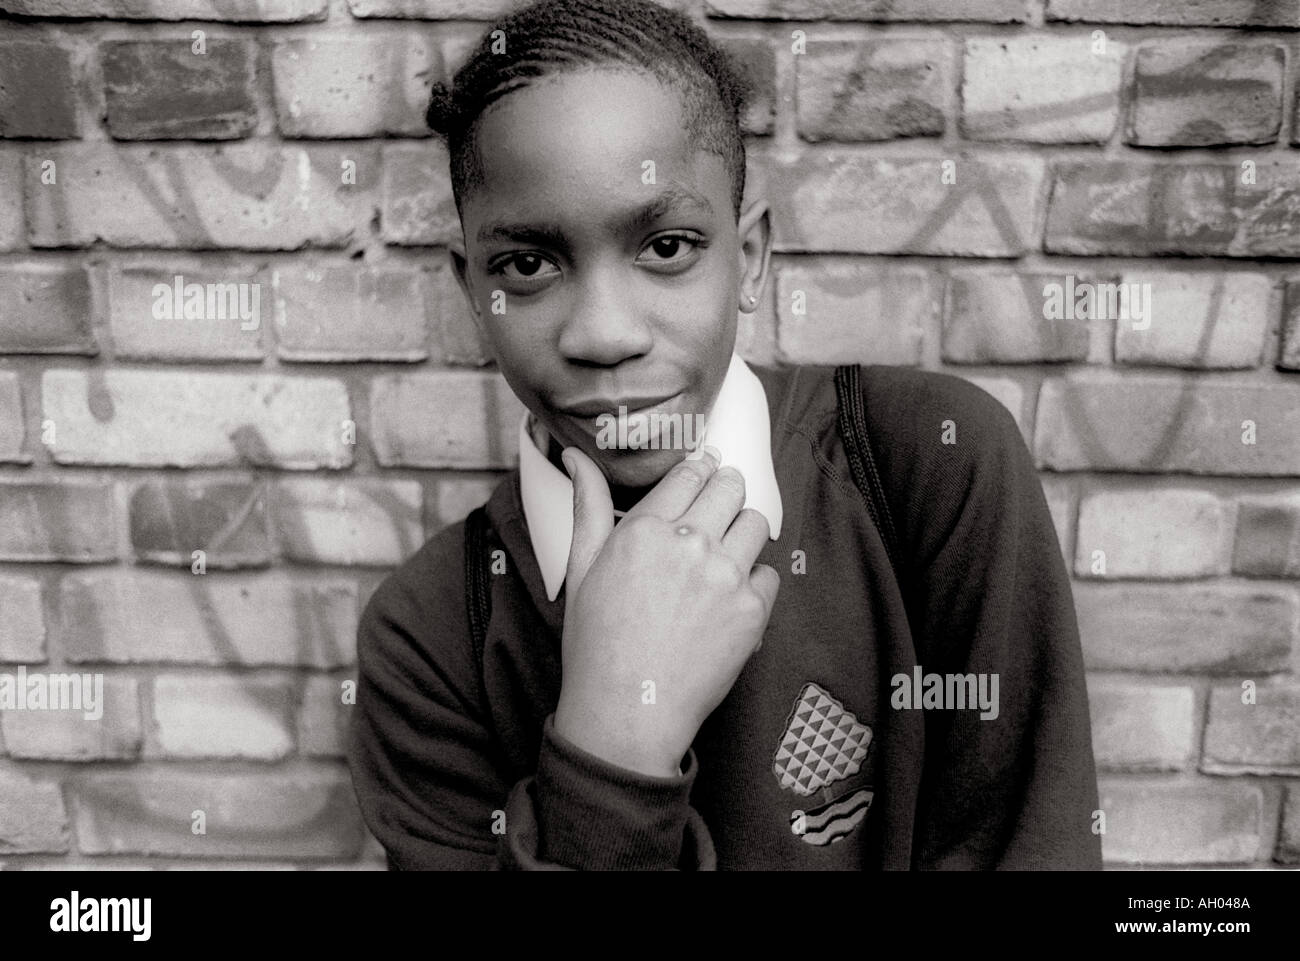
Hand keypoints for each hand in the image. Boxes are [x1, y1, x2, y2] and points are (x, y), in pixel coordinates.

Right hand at [552, 445, 779, 776]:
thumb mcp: (581, 567)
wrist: (629, 711)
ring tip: (725, 555)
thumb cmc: (596, 643)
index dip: (700, 470)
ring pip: (756, 523)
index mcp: (645, 529)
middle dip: (726, 491)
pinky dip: (755, 581)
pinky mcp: (753, 610)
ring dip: (743, 531)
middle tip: (717, 511)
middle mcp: (690, 544)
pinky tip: (730, 598)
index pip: (689, 474)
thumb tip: (575, 455)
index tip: (704, 474)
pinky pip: (769, 573)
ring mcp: (726, 576)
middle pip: (730, 487)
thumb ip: (586, 505)